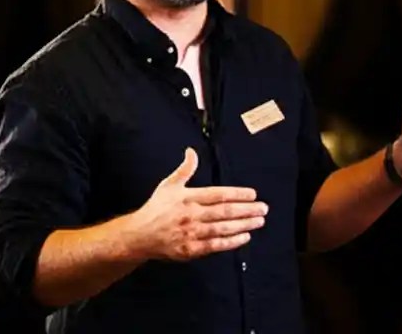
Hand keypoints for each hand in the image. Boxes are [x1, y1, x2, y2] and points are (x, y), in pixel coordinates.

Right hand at [126, 148, 267, 261]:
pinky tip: (245, 237)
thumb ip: (185, 169)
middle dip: (246, 210)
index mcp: (188, 198)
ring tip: (259, 221)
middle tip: (263, 208)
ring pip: (222, 228)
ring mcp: (191, 233)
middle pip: (224, 212)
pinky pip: (214, 245)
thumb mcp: (168, 185)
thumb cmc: (155, 209)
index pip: (218, 194)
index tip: (253, 194)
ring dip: (243, 225)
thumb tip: (191, 151)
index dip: (237, 194)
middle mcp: (191, 215)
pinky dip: (231, 242)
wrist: (138, 236)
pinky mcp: (190, 250)